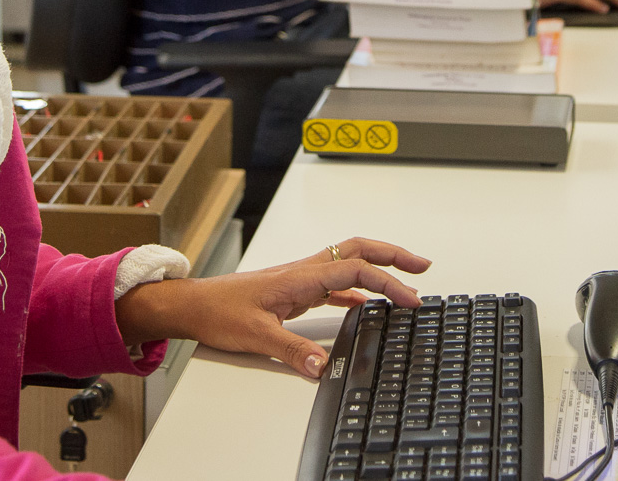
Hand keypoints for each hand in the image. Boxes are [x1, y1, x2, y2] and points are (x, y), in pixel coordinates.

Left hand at [115, 238, 431, 379]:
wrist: (194, 305)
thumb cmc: (219, 312)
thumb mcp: (256, 336)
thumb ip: (291, 351)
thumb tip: (323, 367)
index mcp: (302, 276)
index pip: (356, 269)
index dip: (389, 282)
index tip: (411, 298)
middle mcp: (305, 270)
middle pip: (359, 250)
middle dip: (394, 254)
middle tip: (423, 265)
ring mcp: (301, 278)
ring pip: (349, 260)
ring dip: (379, 264)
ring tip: (405, 278)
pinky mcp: (295, 290)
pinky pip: (336, 281)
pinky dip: (358, 287)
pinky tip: (366, 303)